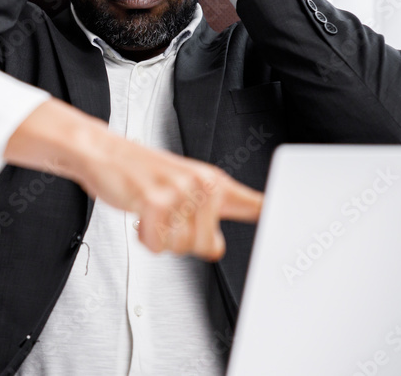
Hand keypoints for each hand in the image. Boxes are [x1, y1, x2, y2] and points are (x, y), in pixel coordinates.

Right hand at [5, 99, 262, 260]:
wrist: (103, 152)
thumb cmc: (140, 170)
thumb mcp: (183, 185)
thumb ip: (208, 215)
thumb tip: (218, 246)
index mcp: (213, 181)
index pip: (256, 205)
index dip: (274, 221)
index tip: (296, 232)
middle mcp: (201, 185)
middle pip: (210, 246)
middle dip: (184, 242)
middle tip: (168, 219)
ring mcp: (179, 192)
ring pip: (183, 248)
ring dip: (162, 238)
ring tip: (152, 214)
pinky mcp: (156, 201)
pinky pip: (158, 244)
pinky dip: (146, 238)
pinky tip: (141, 218)